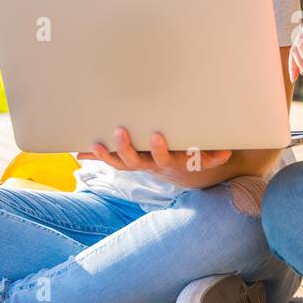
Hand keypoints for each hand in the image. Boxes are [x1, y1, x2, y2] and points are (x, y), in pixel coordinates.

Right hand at [77, 127, 231, 186]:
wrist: (191, 172)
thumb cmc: (158, 158)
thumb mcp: (134, 158)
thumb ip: (108, 154)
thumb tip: (76, 152)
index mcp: (141, 162)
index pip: (120, 161)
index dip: (108, 155)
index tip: (96, 143)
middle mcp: (156, 164)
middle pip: (137, 160)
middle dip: (126, 147)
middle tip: (120, 130)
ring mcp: (176, 163)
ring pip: (168, 158)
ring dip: (164, 149)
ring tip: (158, 135)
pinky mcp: (199, 162)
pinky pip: (208, 160)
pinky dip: (216, 157)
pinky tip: (225, 151)